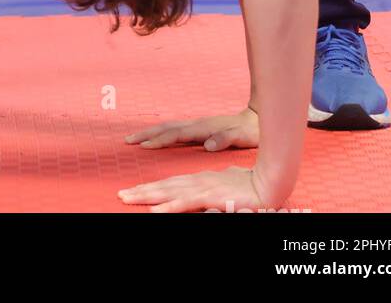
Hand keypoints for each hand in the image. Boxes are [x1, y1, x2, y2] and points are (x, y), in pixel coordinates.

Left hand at [118, 165, 266, 212]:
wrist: (270, 182)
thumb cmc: (249, 185)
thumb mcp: (224, 187)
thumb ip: (210, 190)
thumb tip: (203, 198)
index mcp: (198, 179)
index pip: (169, 183)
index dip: (150, 187)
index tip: (132, 191)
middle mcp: (196, 181)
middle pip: (164, 186)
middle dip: (141, 191)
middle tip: (120, 195)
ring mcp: (202, 187)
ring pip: (169, 192)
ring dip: (147, 196)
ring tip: (128, 199)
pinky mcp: (211, 196)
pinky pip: (186, 202)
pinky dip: (169, 207)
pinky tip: (155, 212)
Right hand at [125, 106, 258, 151]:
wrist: (256, 119)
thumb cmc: (249, 131)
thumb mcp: (241, 137)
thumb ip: (224, 139)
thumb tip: (207, 144)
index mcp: (203, 128)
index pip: (176, 134)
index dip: (160, 140)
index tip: (144, 146)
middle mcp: (196, 124)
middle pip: (166, 127)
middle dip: (146, 133)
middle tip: (127, 140)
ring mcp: (196, 124)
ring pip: (167, 127)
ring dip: (149, 132)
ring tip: (133, 138)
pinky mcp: (198, 128)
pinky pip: (174, 130)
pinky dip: (160, 133)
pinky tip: (154, 138)